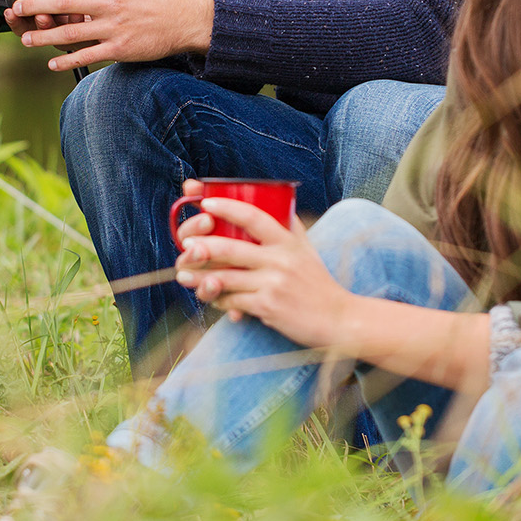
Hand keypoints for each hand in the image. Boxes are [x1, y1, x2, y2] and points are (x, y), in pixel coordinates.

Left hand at [9, 0, 212, 70]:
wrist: (183, 20)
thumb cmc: (154, 1)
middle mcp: (109, 3)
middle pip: (65, 3)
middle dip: (37, 7)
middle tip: (18, 8)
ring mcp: (113, 27)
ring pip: (71, 31)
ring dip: (45, 36)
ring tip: (27, 39)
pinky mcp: (119, 48)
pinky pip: (87, 54)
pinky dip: (67, 60)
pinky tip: (52, 63)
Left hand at [172, 180, 352, 348]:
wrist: (338, 319)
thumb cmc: (318, 282)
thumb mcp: (307, 249)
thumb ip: (291, 225)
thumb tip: (278, 201)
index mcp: (287, 241)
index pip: (254, 216)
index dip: (227, 207)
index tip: (205, 202)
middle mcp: (280, 260)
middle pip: (231, 248)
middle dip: (202, 246)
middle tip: (185, 244)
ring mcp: (274, 284)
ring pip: (226, 278)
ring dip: (200, 277)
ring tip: (183, 275)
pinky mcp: (268, 307)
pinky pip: (234, 302)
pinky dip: (219, 301)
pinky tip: (211, 298)